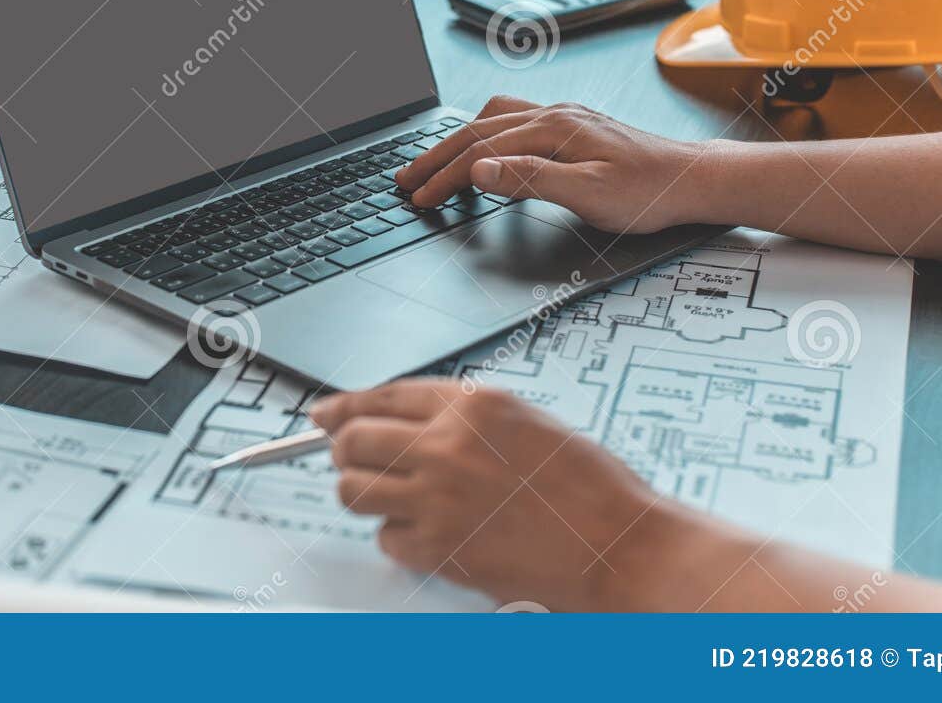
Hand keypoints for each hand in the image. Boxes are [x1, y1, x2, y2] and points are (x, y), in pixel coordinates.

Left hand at [310, 378, 668, 610]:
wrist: (615, 545)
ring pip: (354, 490)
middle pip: (354, 439)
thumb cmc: (587, 488)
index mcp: (473, 405)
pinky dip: (397, 539)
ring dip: (363, 493)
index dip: (346, 405)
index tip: (325, 414)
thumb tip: (404, 421)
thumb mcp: (525, 422)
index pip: (384, 395)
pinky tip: (427, 534)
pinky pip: (385, 539)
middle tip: (348, 458)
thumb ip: (463, 417)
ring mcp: (437, 497)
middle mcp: (447, 445)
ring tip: (391, 498)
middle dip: (343, 449)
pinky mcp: (437, 547)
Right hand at [395, 96, 710, 232]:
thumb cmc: (648, 192)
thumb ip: (529, 180)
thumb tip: (479, 170)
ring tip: (433, 162)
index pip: (481, 153)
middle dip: (437, 156)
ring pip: (493, 119)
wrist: (693, 180)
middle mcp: (554, 114)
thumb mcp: (587, 195)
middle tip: (406, 178)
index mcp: (553, 130)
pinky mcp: (573, 125)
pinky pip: (513, 120)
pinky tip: (484, 147)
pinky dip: (485, 134)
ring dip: (458, 140)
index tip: (420, 198)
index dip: (446, 177)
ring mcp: (563, 117)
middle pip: (478, 130)